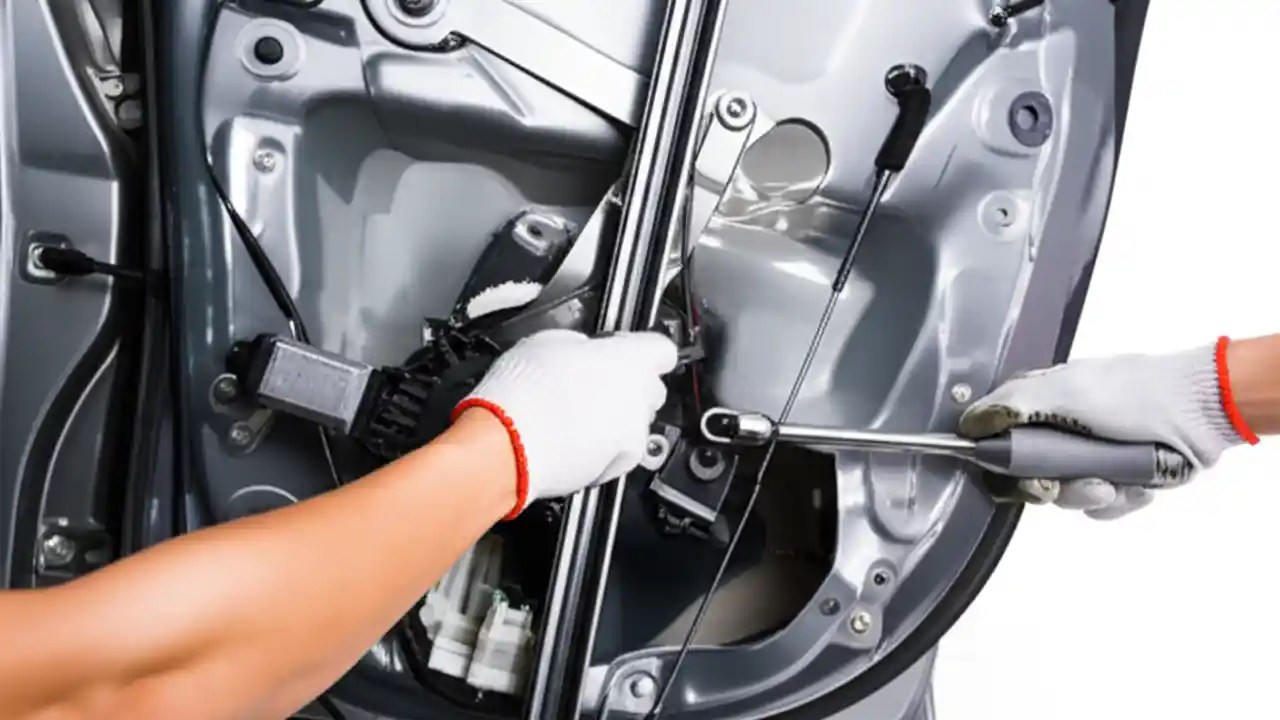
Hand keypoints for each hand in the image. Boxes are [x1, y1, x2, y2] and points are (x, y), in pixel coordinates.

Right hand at [455, 329, 676, 517]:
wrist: (508, 444)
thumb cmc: (522, 393)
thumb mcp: (545, 342)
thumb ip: (579, 344)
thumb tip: (582, 349)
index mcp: (629, 359)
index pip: (662, 349)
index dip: (641, 350)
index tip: (625, 351)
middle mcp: (639, 397)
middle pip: (650, 388)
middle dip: (628, 386)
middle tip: (593, 383)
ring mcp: (631, 434)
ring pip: (637, 422)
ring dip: (617, 417)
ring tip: (577, 415)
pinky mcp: (617, 465)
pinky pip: (621, 451)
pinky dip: (606, 447)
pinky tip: (574, 439)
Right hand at [958, 340, 1253, 518]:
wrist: (1199, 412)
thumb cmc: (1131, 393)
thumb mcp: (1067, 390)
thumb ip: (1014, 405)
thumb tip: (967, 422)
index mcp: (1039, 404)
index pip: (997, 439)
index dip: (998, 463)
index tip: (1012, 474)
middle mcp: (1058, 433)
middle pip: (1027, 477)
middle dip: (1050, 486)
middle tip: (1061, 484)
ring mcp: (1088, 458)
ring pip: (1066, 496)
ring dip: (1090, 494)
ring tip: (1115, 482)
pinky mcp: (1116, 480)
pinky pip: (1100, 507)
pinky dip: (1119, 500)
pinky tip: (1137, 485)